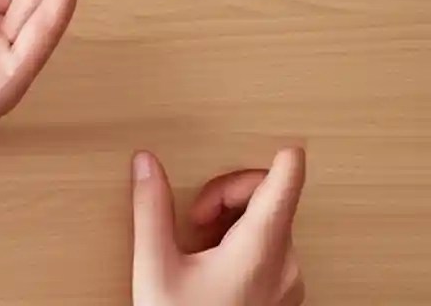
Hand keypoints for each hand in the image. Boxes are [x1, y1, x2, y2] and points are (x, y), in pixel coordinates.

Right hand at [131, 148, 306, 305]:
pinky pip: (270, 250)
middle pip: (269, 201)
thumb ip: (152, 210)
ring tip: (199, 245)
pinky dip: (241, 243)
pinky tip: (211, 262)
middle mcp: (284, 265)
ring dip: (232, 220)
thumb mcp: (156, 268)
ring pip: (268, 224)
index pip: (285, 186)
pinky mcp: (282, 296)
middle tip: (194, 218)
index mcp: (259, 250)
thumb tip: (147, 167)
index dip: (283, 160)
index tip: (283, 145)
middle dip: (226, 197)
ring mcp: (287, 283)